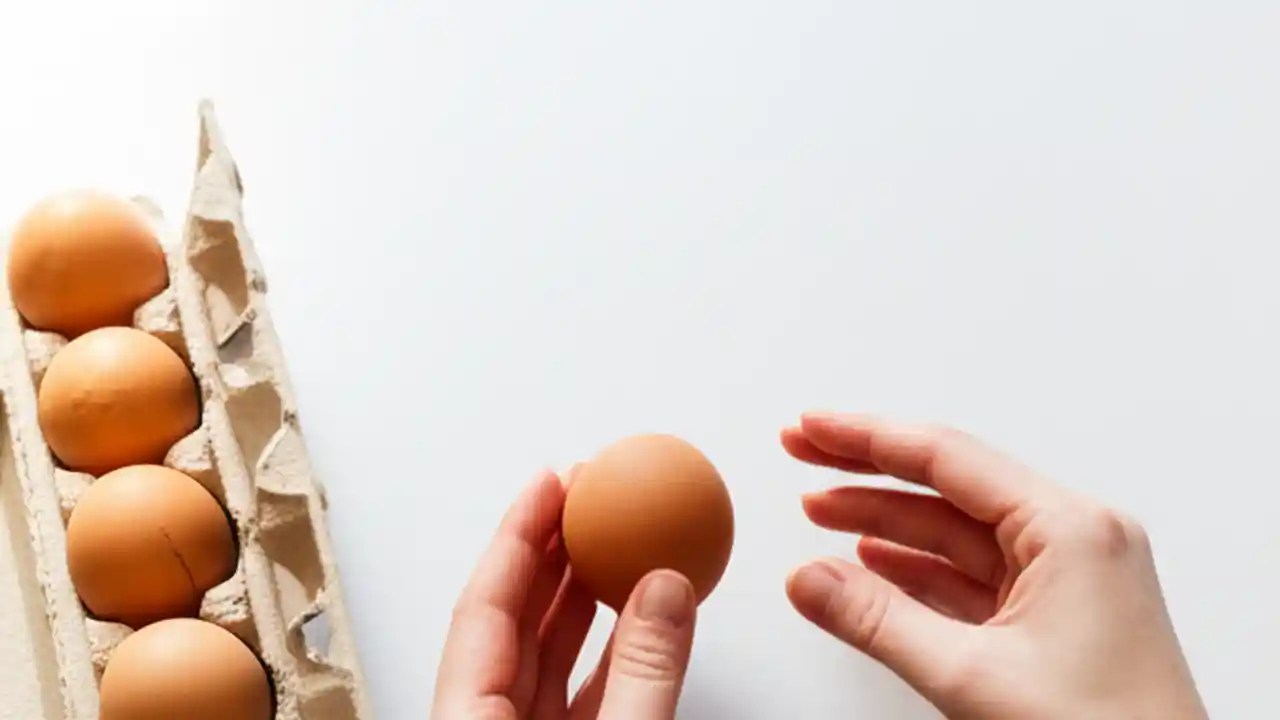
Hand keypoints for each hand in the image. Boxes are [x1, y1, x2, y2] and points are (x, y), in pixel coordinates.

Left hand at [432, 470, 697, 719]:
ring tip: (614, 539)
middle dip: (549, 548)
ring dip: (582, 593)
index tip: (551, 482)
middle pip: (511, 617)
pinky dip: (613, 648)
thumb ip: (642, 675)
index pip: (484, 605)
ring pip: (546, 652)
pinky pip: (583, 689)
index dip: (518, 534)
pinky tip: (640, 615)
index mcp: (469, 719)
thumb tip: (665, 590)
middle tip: (587, 494)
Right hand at [782, 412, 1207, 719]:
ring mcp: (1070, 581)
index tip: (814, 426)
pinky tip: (872, 561)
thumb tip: (810, 579)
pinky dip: (918, 568)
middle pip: (949, 486)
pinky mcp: (1058, 621)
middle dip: (869, 470)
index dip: (867, 438)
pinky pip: (972, 575)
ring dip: (886, 521)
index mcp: (1073, 531)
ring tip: (821, 508)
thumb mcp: (972, 677)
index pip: (947, 458)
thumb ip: (877, 621)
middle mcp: (1078, 542)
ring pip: (956, 533)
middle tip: (805, 448)